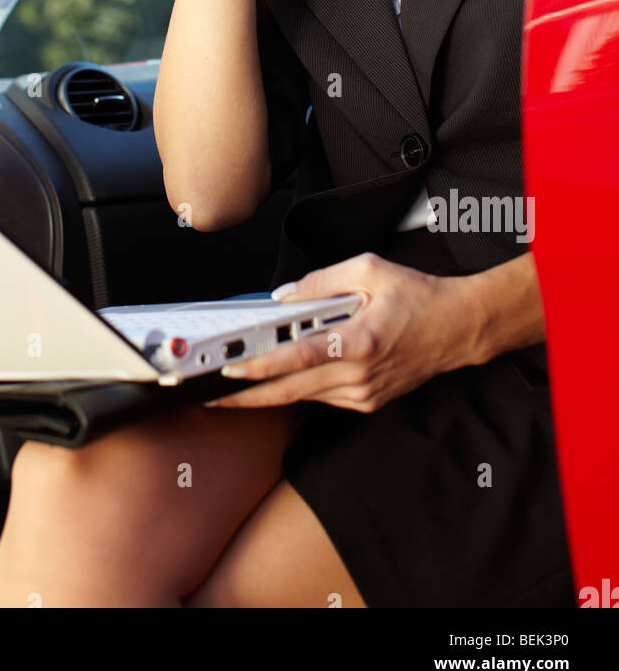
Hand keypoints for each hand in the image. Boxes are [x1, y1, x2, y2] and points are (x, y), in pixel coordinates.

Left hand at [205, 252, 480, 412]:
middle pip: (291, 391)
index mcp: (358, 341)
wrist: (458, 328)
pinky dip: (298, 388)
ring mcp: (364, 394)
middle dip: (247, 395)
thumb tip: (285, 297)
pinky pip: (322, 396)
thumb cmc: (417, 297)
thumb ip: (322, 281)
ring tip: (233, 386)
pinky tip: (277, 380)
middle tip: (212, 394)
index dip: (260, 367)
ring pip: (304, 397)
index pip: (298, 358)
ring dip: (268, 393)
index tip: (231, 369)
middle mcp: (359, 375)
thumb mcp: (369, 269)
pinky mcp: (367, 401)